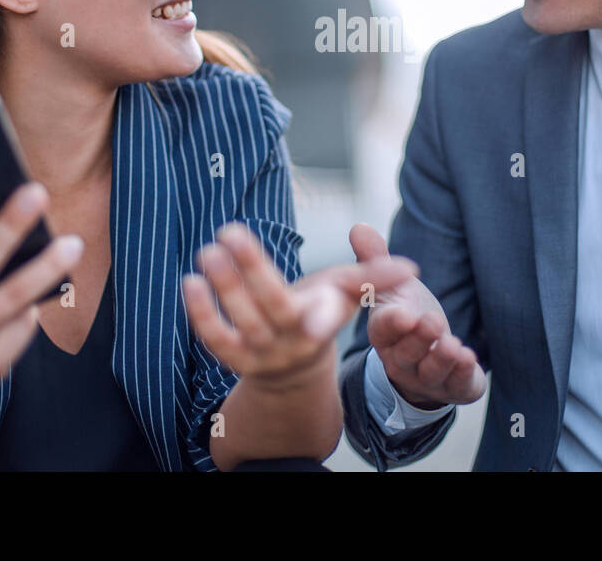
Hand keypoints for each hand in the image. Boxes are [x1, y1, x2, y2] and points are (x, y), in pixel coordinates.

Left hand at [182, 222, 418, 391]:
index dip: (325, 314)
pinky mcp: (234, 360)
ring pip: (241, 323)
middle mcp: (292, 342)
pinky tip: (190, 282)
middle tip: (229, 232)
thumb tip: (412, 268)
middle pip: (272, 309)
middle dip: (251, 271)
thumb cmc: (320, 315)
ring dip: (224, 287)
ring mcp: (261, 354)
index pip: (326, 320)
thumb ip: (373, 277)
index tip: (321, 299)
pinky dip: (200, 313)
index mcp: (323, 324)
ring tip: (208, 251)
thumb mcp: (345, 295)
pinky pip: (215, 340)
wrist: (294, 369)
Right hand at [348, 223, 485, 408]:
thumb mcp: (395, 288)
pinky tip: (469, 358)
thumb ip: (377, 260)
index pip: (383, 329)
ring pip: (429, 370)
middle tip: (431, 322)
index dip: (393, 323)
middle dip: (418, 339)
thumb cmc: (409, 318)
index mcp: (384, 333)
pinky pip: (454, 384)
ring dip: (440, 358)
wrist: (429, 359)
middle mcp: (400, 359)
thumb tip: (358, 226)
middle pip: (406, 352)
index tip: (404, 314)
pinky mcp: (451, 387)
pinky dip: (462, 372)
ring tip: (452, 345)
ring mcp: (424, 377)